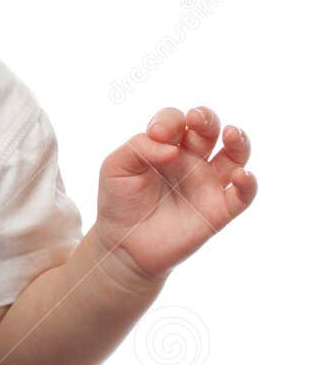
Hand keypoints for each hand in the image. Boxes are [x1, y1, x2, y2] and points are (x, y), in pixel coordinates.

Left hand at [93, 105, 256, 282]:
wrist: (123, 245)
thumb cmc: (119, 202)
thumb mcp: (116, 167)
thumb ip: (139, 147)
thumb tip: (173, 149)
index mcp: (167, 145)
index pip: (176, 120)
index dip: (169, 120)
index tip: (156, 133)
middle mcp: (191, 160)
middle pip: (209, 129)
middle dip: (206, 118)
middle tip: (195, 119)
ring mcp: (207, 183)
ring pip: (236, 154)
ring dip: (239, 140)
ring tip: (231, 134)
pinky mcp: (218, 210)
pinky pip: (242, 194)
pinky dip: (248, 183)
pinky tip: (242, 175)